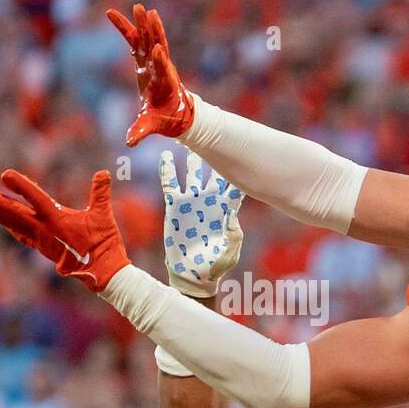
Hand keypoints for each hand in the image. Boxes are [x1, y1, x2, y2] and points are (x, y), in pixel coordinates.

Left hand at [0, 169, 129, 292]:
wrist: (102, 273)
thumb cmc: (104, 244)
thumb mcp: (103, 216)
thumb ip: (101, 193)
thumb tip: (104, 172)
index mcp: (59, 220)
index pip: (36, 198)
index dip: (22, 186)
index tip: (6, 175)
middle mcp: (45, 231)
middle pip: (17, 214)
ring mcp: (42, 241)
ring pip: (16, 225)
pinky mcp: (44, 249)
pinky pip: (23, 236)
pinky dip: (12, 227)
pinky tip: (4, 223)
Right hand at [107, 3, 194, 146]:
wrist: (175, 112)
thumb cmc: (165, 118)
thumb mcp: (152, 125)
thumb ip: (141, 131)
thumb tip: (130, 143)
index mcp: (164, 83)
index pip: (163, 69)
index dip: (161, 60)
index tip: (158, 49)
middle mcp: (160, 67)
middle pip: (156, 45)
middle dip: (152, 31)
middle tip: (147, 13)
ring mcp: (154, 61)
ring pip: (148, 38)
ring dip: (142, 23)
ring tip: (138, 6)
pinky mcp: (146, 59)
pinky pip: (136, 40)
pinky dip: (129, 28)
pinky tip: (119, 13)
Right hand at [160, 149, 243, 297]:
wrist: (192, 274)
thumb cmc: (215, 266)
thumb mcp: (229, 254)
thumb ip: (234, 236)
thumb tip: (232, 216)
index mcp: (226, 209)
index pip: (235, 184)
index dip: (239, 168)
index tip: (242, 150)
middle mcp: (210, 200)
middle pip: (215, 171)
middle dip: (217, 155)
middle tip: (216, 133)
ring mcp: (192, 201)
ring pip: (194, 172)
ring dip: (194, 157)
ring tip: (192, 139)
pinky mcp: (174, 206)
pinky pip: (170, 183)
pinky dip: (168, 169)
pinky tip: (167, 156)